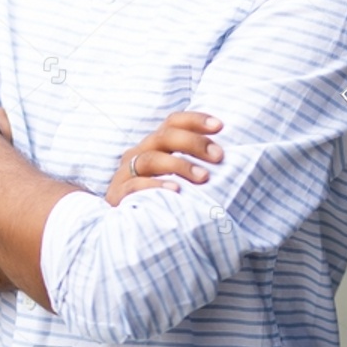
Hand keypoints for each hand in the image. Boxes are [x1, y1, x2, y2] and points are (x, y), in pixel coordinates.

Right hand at [105, 112, 224, 205]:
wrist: (125, 226)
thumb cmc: (162, 198)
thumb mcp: (178, 176)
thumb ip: (196, 164)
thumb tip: (229, 159)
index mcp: (154, 145)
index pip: (173, 122)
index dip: (196, 120)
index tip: (220, 126)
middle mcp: (139, 153)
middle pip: (164, 136)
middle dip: (194, 143)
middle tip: (218, 157)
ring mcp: (125, 173)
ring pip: (150, 158)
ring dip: (179, 165)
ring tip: (203, 177)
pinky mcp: (117, 194)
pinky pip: (135, 186)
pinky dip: (156, 185)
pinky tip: (176, 190)